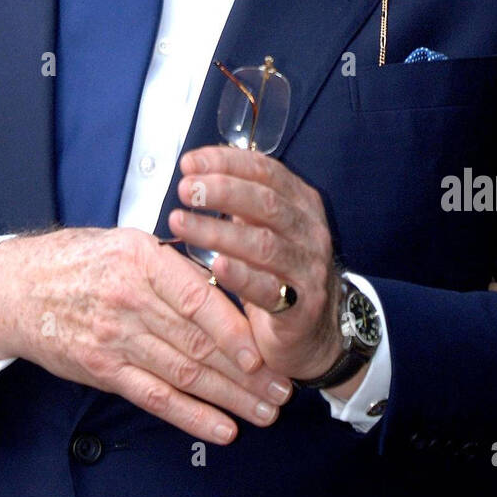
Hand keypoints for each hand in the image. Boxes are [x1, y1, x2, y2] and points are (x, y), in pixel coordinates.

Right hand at [0, 228, 291, 444]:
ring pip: (183, 374)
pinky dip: (191, 417)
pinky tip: (222, 428)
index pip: (196, 299)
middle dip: (247, 372)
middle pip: (198, 343)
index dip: (234, 330)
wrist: (15, 288)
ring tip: (265, 411)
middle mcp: (129, 300)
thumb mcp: (125, 240)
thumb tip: (226, 281)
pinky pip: (154, 398)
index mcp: (140, 260)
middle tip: (283, 389)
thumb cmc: (76, 259)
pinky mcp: (103, 370)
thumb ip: (172, 263)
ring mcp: (114, 339)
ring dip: (230, 398)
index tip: (265, 351)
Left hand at [168, 146, 343, 383]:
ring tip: (180, 222)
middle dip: (222, 191)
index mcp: (301, 203)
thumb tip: (195, 173)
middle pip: (266, 202)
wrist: (316, 334)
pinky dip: (242, 276)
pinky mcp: (303, 307)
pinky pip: (269, 289)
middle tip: (186, 189)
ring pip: (264, 244)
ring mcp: (309, 269)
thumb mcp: (266, 229)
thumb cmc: (280, 272)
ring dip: (218, 231)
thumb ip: (241, 202)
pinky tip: (216, 265)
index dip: (226, 162)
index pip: (266, 171)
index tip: (189, 163)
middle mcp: (309, 231)